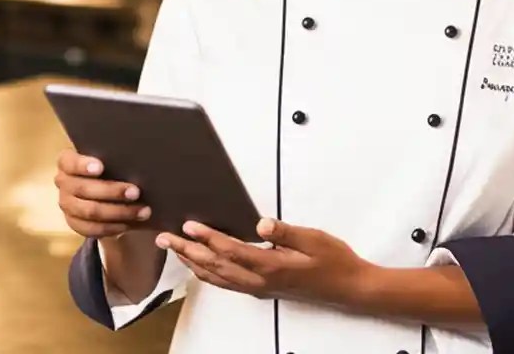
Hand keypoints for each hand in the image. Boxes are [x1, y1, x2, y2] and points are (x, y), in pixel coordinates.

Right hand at [54, 150, 151, 238]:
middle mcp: (63, 182)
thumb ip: (116, 158)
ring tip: (142, 211)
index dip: (83, 165)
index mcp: (67, 162)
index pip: (69, 162)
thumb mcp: (110, 159)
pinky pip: (91, 229)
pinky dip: (111, 227)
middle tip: (136, 192)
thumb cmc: (110, 167)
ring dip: (118, 212)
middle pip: (83, 189)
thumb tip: (139, 159)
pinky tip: (128, 224)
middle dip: (112, 191)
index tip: (101, 167)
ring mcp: (66, 204)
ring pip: (90, 211)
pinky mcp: (73, 222)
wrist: (104, 191)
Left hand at [156, 218, 371, 307]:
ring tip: (174, 249)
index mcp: (270, 266)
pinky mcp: (262, 289)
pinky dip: (207, 274)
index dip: (207, 237)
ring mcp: (259, 288)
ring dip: (193, 263)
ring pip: (217, 277)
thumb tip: (261, 222)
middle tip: (165, 238)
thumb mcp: (313, 239)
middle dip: (187, 250)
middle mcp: (259, 281)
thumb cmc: (333, 261)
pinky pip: (226, 284)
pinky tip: (200, 266)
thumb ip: (285, 231)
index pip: (230, 250)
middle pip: (214, 266)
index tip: (189, 224)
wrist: (348, 287)